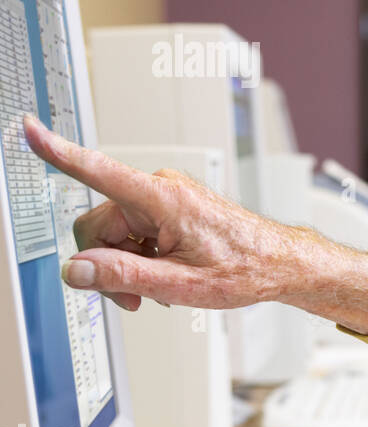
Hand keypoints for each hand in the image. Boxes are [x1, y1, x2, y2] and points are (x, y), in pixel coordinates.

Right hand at [22, 114, 367, 332]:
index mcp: (162, 200)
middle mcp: (161, 190)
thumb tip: (78, 270)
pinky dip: (141, 257)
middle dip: (107, 263)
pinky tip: (163, 275)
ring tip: (158, 290)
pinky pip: (134, 233)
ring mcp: (165, 197)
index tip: (29, 128)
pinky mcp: (169, 208)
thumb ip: (123, 276)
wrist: (279, 263)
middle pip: (98, 226)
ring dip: (126, 265)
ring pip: (115, 233)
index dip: (58, 151)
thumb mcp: (179, 285)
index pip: (98, 171)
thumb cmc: (245, 269)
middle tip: (133, 297)